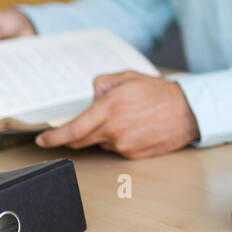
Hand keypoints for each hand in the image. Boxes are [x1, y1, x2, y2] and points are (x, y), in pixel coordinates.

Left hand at [35, 70, 198, 158]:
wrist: (188, 112)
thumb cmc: (160, 93)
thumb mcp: (128, 77)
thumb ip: (103, 83)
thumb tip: (91, 95)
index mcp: (109, 108)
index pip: (73, 128)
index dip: (54, 137)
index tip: (43, 140)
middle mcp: (114, 129)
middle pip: (81, 140)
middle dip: (73, 135)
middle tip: (77, 126)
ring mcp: (124, 145)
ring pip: (100, 143)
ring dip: (101, 134)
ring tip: (123, 119)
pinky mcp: (133, 154)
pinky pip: (116, 148)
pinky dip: (117, 139)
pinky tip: (133, 128)